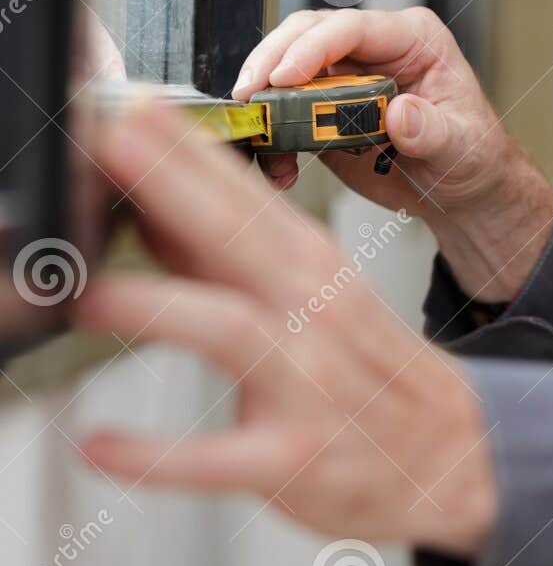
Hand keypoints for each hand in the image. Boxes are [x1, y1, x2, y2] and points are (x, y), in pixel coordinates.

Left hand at [72, 101, 496, 556]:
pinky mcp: (293, 459)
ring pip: (232, 331)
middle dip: (173, 184)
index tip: (131, 107)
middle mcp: (314, 315)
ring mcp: (307, 386)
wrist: (458, 457)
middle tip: (108, 139)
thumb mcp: (314, 301)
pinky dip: (157, 454)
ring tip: (81, 297)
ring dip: (156, 307)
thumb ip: (229, 263)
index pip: (246, 197)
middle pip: (240, 237)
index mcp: (315, 270)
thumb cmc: (373, 378)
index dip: (190, 151)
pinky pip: (218, 459)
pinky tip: (98, 444)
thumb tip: (148, 212)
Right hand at [233, 6, 552, 299]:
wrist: (462, 191)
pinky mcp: (326, 111)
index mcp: (413, 39)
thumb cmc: (473, 154)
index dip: (313, 47)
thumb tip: (400, 113)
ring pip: (288, 71)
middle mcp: (375, 51)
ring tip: (261, 138)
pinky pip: (288, 114)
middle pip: (308, 35)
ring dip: (267, 101)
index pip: (354, 27)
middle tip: (250, 95)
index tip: (284, 75)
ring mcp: (346, 79)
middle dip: (272, 61)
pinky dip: (275, 139)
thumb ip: (432, 130)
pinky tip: (279, 167)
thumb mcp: (462, 144)